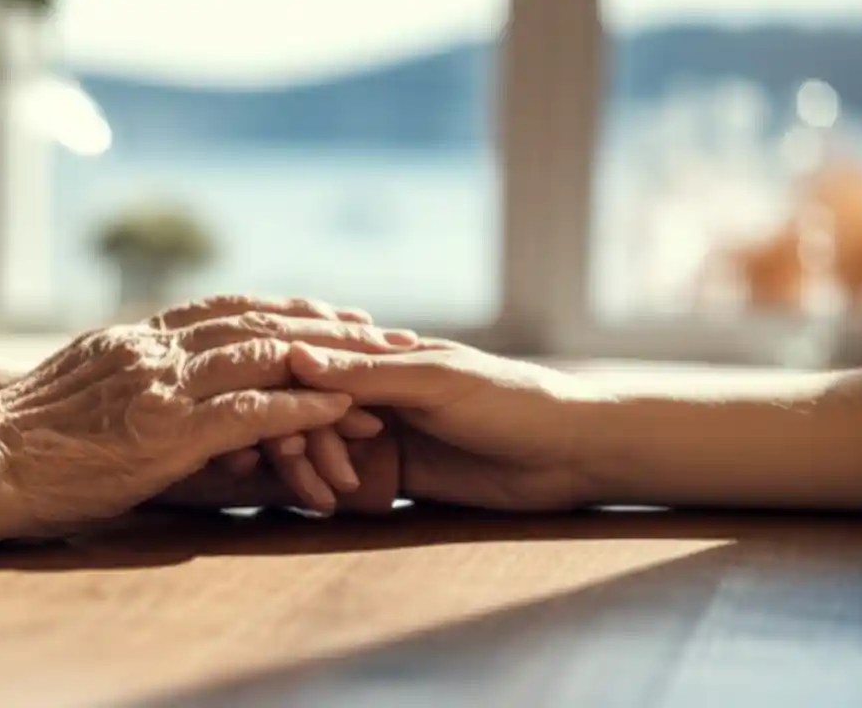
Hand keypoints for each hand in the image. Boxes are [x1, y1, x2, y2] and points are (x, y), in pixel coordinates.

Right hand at [0, 310, 407, 530]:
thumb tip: (173, 392)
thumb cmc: (24, 443)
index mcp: (137, 338)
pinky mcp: (163, 433)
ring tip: (386, 363)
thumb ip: (135, 381)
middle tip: (386, 330)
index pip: (230, 309)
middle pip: (261, 323)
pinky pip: (247, 411)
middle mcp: (154, 349)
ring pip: (264, 356)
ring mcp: (159, 387)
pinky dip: (299, 404)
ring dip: (332, 359)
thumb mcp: (84, 391)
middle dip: (330, 326)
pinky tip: (342, 406)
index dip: (289, 309)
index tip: (335, 313)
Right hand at [288, 340, 604, 510]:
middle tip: (320, 481)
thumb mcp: (437, 382)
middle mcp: (377, 392)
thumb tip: (294, 356)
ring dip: (312, 470)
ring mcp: (385, 434)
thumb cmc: (512, 401)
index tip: (290, 431)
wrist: (571, 454)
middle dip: (301, 445)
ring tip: (328, 498)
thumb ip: (368, 375)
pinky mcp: (397, 474)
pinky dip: (328, 490)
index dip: (291, 399)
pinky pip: (346, 480)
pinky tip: (329, 505)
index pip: (312, 370)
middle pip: (307, 413)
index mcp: (384, 356)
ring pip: (321, 448)